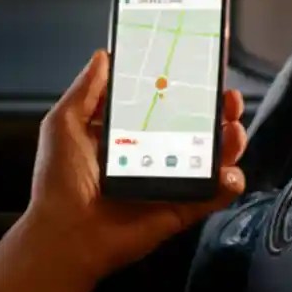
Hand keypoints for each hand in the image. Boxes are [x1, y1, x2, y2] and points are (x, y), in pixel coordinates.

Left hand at [24, 50, 247, 280]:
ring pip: (211, 159)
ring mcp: (168, 183)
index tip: (201, 71)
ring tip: (233, 129)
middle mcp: (151, 156)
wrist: (65, 235)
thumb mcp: (64, 124)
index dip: (185, 89)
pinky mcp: (180, 209)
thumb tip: (103, 56)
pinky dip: (229, 183)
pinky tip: (229, 172)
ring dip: (230, 142)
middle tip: (228, 99)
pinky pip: (213, 195)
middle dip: (218, 111)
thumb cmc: (58, 182)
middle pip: (196, 129)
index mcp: (125, 135)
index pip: (164, 106)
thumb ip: (86, 90)